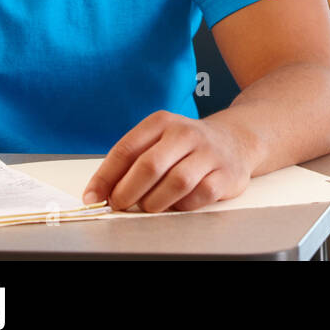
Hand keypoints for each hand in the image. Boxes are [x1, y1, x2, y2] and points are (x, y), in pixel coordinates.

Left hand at [83, 112, 257, 211]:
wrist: (236, 140)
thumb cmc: (186, 146)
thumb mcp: (158, 141)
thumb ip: (131, 162)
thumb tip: (98, 193)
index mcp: (162, 122)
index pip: (126, 149)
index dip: (105, 177)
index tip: (92, 197)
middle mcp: (186, 133)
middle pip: (150, 166)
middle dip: (127, 192)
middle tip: (119, 205)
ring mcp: (209, 153)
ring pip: (175, 183)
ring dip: (154, 202)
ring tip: (148, 206)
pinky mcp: (226, 174)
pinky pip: (199, 196)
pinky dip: (182, 205)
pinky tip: (177, 203)